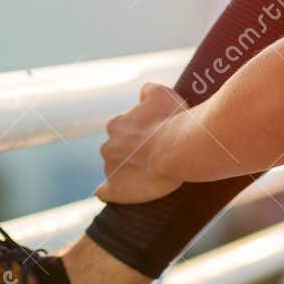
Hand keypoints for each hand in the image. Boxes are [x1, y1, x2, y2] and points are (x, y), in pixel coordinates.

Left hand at [94, 82, 187, 203]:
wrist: (178, 149)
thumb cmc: (172, 121)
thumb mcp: (162, 94)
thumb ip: (148, 91)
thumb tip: (143, 93)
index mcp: (116, 124)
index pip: (123, 130)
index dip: (139, 135)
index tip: (153, 139)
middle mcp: (108, 145)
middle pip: (117, 150)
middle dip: (131, 152)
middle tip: (154, 156)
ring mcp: (111, 168)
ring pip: (115, 169)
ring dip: (127, 170)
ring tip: (149, 174)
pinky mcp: (116, 189)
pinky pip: (105, 192)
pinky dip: (108, 191)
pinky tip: (114, 192)